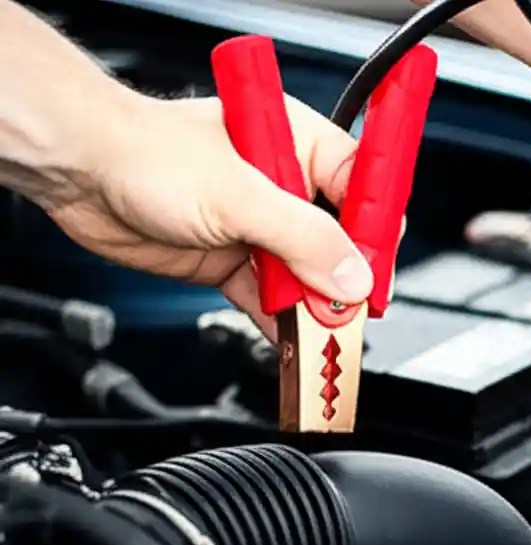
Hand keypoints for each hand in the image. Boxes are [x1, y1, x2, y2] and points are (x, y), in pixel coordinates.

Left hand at [34, 92, 367, 340]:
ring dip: (314, 308)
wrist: (80, 174)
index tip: (379, 270)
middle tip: (351, 311)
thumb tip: (352, 276)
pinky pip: (270, 298)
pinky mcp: (232, 260)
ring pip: (306, 276)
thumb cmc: (148, 153)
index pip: (363, 189)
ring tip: (321, 334)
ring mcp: (259, 227)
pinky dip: (282, 323)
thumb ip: (304, 238)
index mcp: (301, 146)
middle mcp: (285, 186)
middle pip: (340, 242)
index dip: (377, 231)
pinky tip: (292, 340)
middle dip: (346, 280)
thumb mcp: (240, 195)